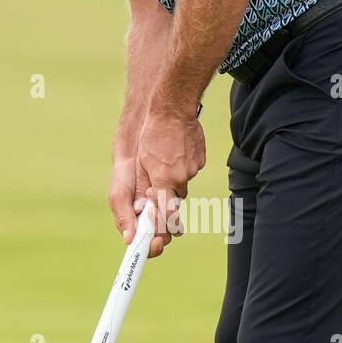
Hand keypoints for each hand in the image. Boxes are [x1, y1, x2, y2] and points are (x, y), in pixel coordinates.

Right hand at [108, 155, 172, 258]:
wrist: (137, 154)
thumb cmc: (123, 176)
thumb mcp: (119, 196)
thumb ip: (123, 217)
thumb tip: (128, 241)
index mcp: (134, 227)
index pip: (145, 247)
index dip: (152, 248)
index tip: (156, 241)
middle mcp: (148, 223)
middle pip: (162, 239)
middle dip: (163, 231)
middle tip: (155, 213)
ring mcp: (160, 212)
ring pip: (172, 226)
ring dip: (168, 218)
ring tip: (155, 199)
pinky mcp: (170, 201)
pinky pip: (176, 210)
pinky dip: (173, 205)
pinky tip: (163, 192)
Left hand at [137, 108, 205, 242]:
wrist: (172, 111)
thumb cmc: (152, 136)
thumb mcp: (141, 163)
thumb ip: (144, 187)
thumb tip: (143, 208)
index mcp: (164, 180)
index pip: (168, 212)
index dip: (165, 224)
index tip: (163, 231)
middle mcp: (181, 178)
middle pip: (176, 198)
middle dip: (167, 196)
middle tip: (159, 184)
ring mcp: (193, 169)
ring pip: (183, 184)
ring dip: (174, 179)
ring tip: (166, 159)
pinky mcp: (200, 160)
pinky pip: (191, 170)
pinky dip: (183, 166)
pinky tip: (176, 152)